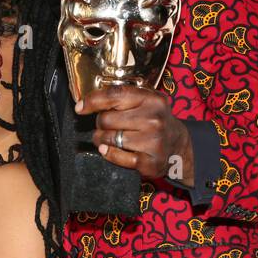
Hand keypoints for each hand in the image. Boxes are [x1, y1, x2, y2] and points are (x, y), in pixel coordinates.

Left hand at [77, 87, 193, 184]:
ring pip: (109, 139)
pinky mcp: (150, 161)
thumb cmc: (154, 121)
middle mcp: (153, 119)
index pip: (114, 95)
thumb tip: (83, 104)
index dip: (92, 101)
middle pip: (106, 120)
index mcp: (151, 99)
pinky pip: (117, 157)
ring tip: (110, 140)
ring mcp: (153, 141)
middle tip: (107, 128)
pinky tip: (113, 151)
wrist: (178, 145)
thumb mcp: (144, 103)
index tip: (80, 108)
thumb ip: (119, 99)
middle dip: (101, 125)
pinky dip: (110, 155)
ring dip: (103, 141)